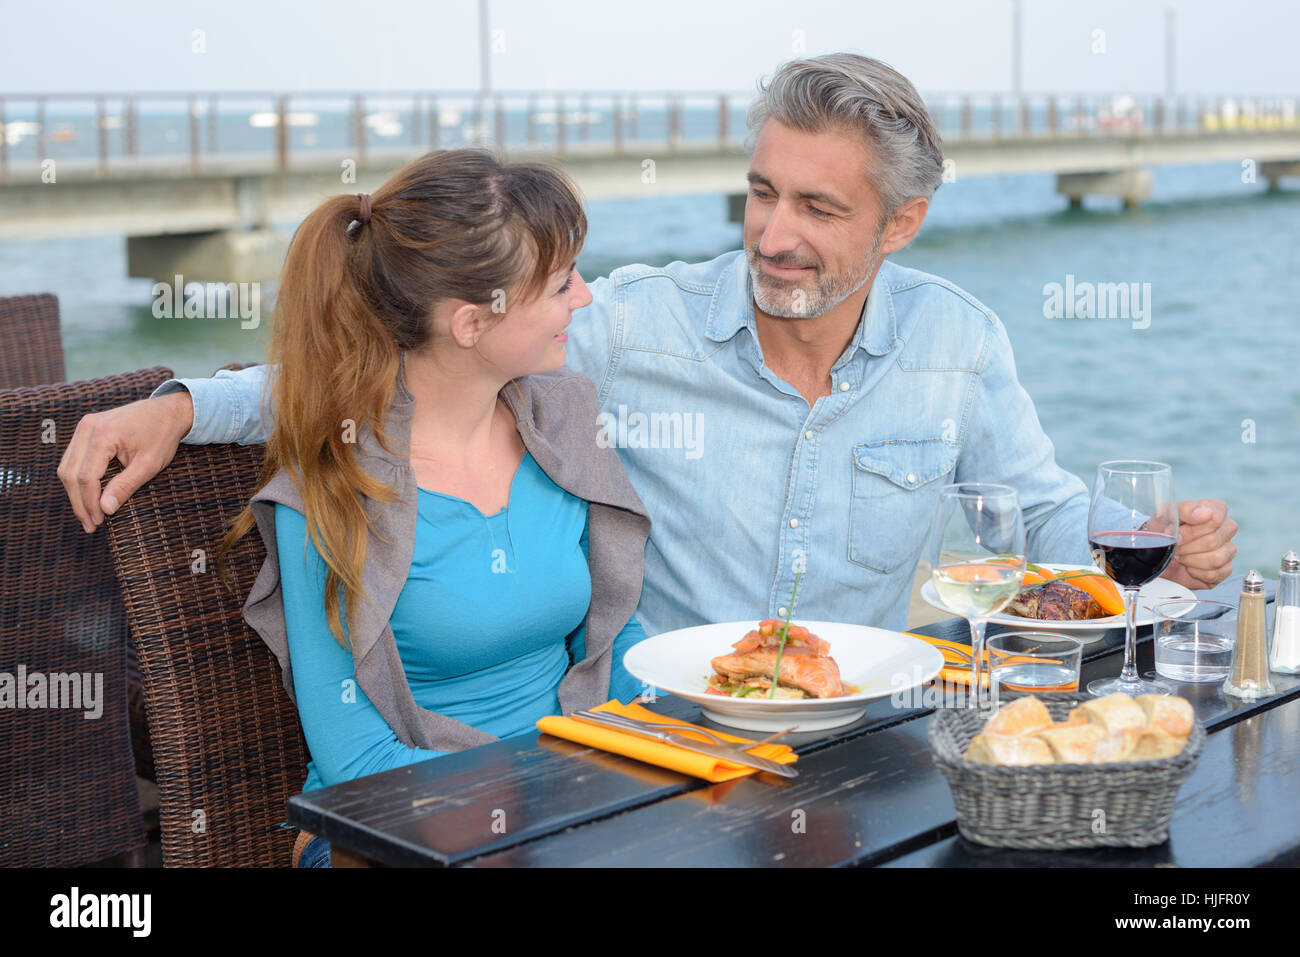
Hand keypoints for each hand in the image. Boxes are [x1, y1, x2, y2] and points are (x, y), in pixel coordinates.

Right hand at [58, 390, 194, 532]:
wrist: (167, 412)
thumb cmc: (162, 436)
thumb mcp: (149, 465)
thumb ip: (126, 486)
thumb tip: (105, 509)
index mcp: (102, 434)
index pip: (86, 476)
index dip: (89, 503)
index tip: (98, 522)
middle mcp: (87, 428)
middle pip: (70, 473)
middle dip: (79, 503)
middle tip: (90, 525)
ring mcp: (83, 427)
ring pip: (67, 467)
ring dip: (75, 493)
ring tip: (88, 516)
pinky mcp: (85, 429)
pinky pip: (73, 459)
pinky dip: (78, 479)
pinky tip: (87, 496)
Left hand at [1161, 499, 1237, 589]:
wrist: (1156, 553)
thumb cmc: (1163, 531)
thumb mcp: (1166, 516)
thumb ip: (1185, 509)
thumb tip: (1205, 513)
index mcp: (1215, 510)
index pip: (1215, 518)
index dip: (1192, 530)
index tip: (1177, 534)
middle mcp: (1226, 528)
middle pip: (1214, 540)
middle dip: (1188, 546)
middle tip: (1176, 546)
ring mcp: (1228, 549)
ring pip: (1216, 558)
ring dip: (1191, 559)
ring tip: (1181, 555)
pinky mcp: (1225, 569)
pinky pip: (1213, 574)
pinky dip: (1195, 572)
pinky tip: (1188, 566)